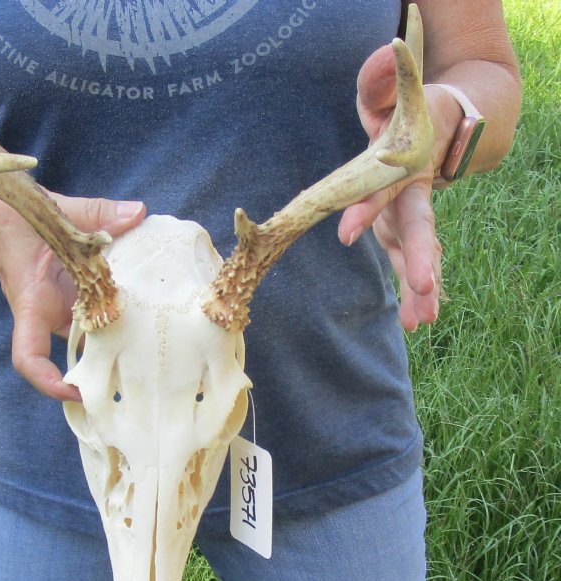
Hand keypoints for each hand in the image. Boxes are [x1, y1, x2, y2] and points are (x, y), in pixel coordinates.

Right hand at [0, 185, 145, 400]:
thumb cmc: (10, 212)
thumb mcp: (51, 211)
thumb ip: (97, 214)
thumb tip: (139, 213)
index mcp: (32, 301)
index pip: (29, 357)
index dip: (48, 382)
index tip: (76, 393)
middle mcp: (46, 310)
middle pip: (71, 354)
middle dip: (99, 371)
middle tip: (137, 380)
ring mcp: (60, 302)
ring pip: (89, 333)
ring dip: (115, 340)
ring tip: (153, 350)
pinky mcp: (72, 290)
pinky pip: (96, 309)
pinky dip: (116, 308)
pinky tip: (148, 304)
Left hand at [337, 45, 449, 330]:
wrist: (440, 126)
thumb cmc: (405, 109)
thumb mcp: (390, 91)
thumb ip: (380, 78)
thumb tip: (387, 53)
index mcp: (404, 163)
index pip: (382, 188)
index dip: (366, 209)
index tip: (345, 234)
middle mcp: (414, 193)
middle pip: (419, 227)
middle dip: (422, 257)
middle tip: (425, 286)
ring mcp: (413, 213)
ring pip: (421, 252)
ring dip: (423, 287)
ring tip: (422, 322)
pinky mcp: (407, 226)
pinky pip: (415, 260)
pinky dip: (418, 289)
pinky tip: (418, 319)